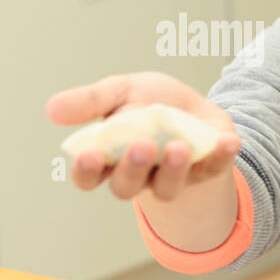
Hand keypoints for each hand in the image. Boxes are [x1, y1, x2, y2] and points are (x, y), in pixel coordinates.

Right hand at [45, 72, 239, 201]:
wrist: (194, 106)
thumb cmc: (150, 102)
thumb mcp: (120, 90)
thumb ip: (90, 101)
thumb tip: (51, 108)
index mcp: (109, 157)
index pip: (88, 175)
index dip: (86, 171)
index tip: (88, 156)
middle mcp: (138, 175)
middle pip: (125, 187)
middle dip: (132, 169)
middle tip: (141, 145)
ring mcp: (172, 177)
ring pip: (167, 189)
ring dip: (172, 170)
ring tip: (179, 146)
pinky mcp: (206, 171)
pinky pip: (212, 170)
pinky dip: (220, 157)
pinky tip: (227, 142)